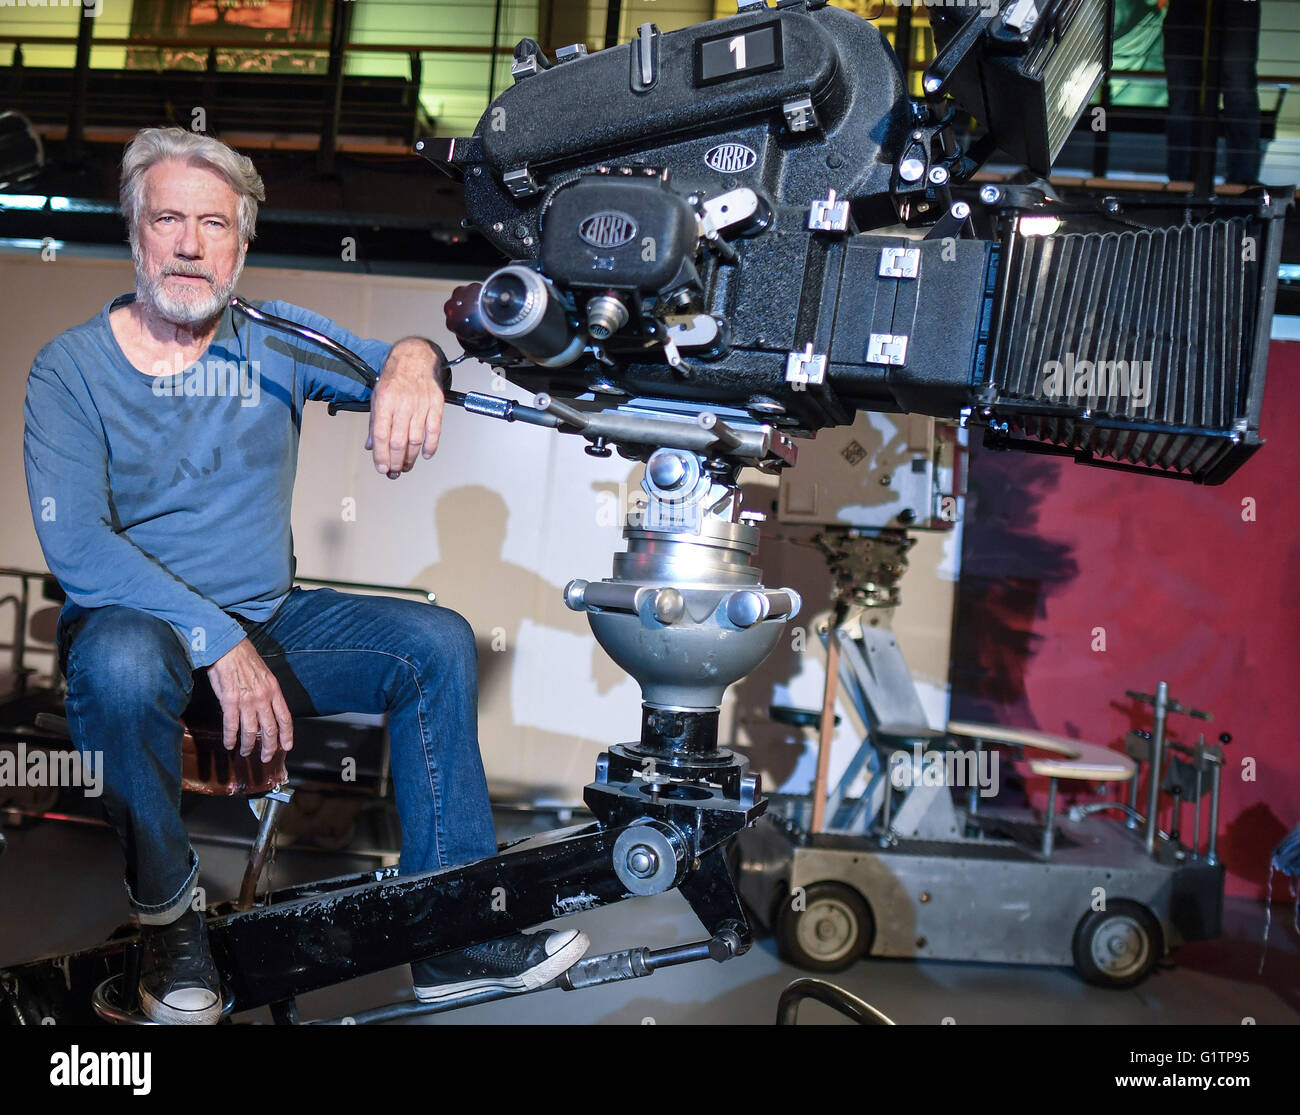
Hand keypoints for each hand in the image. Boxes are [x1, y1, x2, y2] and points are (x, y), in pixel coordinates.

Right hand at [206, 638, 293, 761]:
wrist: (228, 648)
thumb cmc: (245, 658)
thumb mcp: (265, 674)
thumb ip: (267, 693)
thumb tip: (267, 710)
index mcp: (274, 690)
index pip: (285, 717)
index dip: (287, 735)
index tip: (287, 746)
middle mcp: (263, 698)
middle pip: (270, 729)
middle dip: (269, 746)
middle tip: (266, 757)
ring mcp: (246, 701)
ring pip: (251, 731)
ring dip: (249, 745)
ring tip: (246, 752)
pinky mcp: (230, 701)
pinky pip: (231, 725)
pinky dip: (230, 738)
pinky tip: (229, 744)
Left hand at [366, 338, 445, 478]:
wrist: (416, 357)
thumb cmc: (395, 377)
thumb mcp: (377, 396)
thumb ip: (375, 423)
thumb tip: (372, 446)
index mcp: (385, 401)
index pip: (381, 434)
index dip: (381, 455)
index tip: (381, 468)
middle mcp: (403, 404)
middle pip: (399, 441)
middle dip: (396, 461)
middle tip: (394, 472)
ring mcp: (421, 405)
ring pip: (416, 440)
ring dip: (411, 458)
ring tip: (406, 466)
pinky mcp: (436, 405)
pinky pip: (434, 430)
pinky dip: (431, 446)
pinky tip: (426, 455)